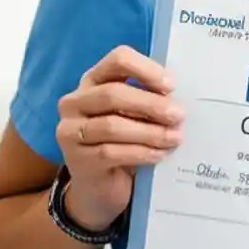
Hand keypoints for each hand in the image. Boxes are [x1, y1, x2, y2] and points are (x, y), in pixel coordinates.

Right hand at [55, 46, 183, 230]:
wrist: (101, 188)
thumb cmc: (124, 143)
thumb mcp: (136, 117)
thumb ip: (150, 101)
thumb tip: (179, 99)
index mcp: (93, 81)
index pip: (117, 60)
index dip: (145, 70)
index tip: (171, 86)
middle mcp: (75, 102)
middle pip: (113, 94)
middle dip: (151, 104)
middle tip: (179, 116)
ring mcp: (69, 131)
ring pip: (112, 126)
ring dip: (149, 132)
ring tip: (174, 138)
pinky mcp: (76, 159)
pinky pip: (110, 152)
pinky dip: (140, 152)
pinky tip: (159, 155)